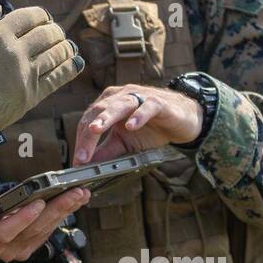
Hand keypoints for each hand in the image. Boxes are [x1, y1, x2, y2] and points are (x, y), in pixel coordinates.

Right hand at [0, 4, 82, 145]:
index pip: (28, 17)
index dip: (40, 15)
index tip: (43, 17)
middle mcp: (14, 53)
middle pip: (46, 34)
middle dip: (53, 29)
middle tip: (55, 31)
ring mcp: (25, 75)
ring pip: (56, 54)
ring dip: (64, 46)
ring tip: (66, 44)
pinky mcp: (30, 96)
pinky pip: (57, 78)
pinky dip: (70, 68)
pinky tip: (76, 62)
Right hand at [0, 177, 91, 261]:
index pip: (5, 231)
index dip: (23, 218)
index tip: (39, 202)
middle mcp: (2, 247)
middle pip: (33, 230)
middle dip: (56, 210)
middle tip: (73, 194)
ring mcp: (16, 250)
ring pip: (43, 231)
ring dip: (63, 213)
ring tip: (79, 196)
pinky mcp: (27, 247)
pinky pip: (46, 233)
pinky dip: (60, 218)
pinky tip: (72, 205)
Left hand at [71, 83, 202, 164]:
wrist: (183, 119)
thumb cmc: (151, 128)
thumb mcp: (125, 142)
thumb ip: (107, 151)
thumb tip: (87, 165)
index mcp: (108, 104)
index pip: (88, 120)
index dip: (81, 141)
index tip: (78, 161)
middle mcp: (120, 96)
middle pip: (98, 112)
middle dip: (88, 134)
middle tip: (82, 155)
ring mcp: (139, 97)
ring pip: (118, 105)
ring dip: (105, 118)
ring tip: (96, 130)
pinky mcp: (158, 102)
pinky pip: (146, 107)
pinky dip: (138, 116)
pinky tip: (131, 126)